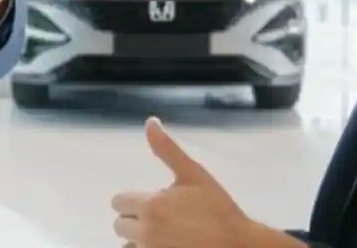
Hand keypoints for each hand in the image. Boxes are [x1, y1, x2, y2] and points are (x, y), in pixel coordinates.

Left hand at [112, 117, 284, 247]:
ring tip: (168, 235)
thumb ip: (167, 150)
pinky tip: (170, 244)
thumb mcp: (195, 175)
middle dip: (136, 219)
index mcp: (150, 206)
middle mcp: (145, 233)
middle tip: (164, 218)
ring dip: (139, 239)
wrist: (239, 246)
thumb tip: (150, 122)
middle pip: (120, 224)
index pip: (118, 202)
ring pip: (128, 244)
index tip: (154, 201)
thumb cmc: (219, 210)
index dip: (134, 200)